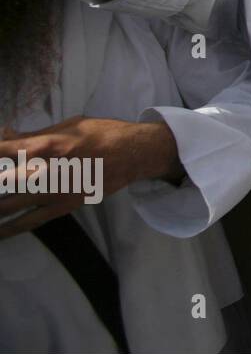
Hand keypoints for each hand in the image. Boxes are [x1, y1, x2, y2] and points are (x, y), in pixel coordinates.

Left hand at [0, 116, 180, 239]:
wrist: (135, 154)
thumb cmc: (102, 133)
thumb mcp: (69, 125)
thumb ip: (34, 134)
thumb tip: (4, 134)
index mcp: (47, 144)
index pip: (4, 149)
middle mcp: (48, 169)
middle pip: (3, 180)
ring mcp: (55, 190)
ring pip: (11, 203)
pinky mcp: (64, 205)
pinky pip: (31, 220)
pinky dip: (11, 227)